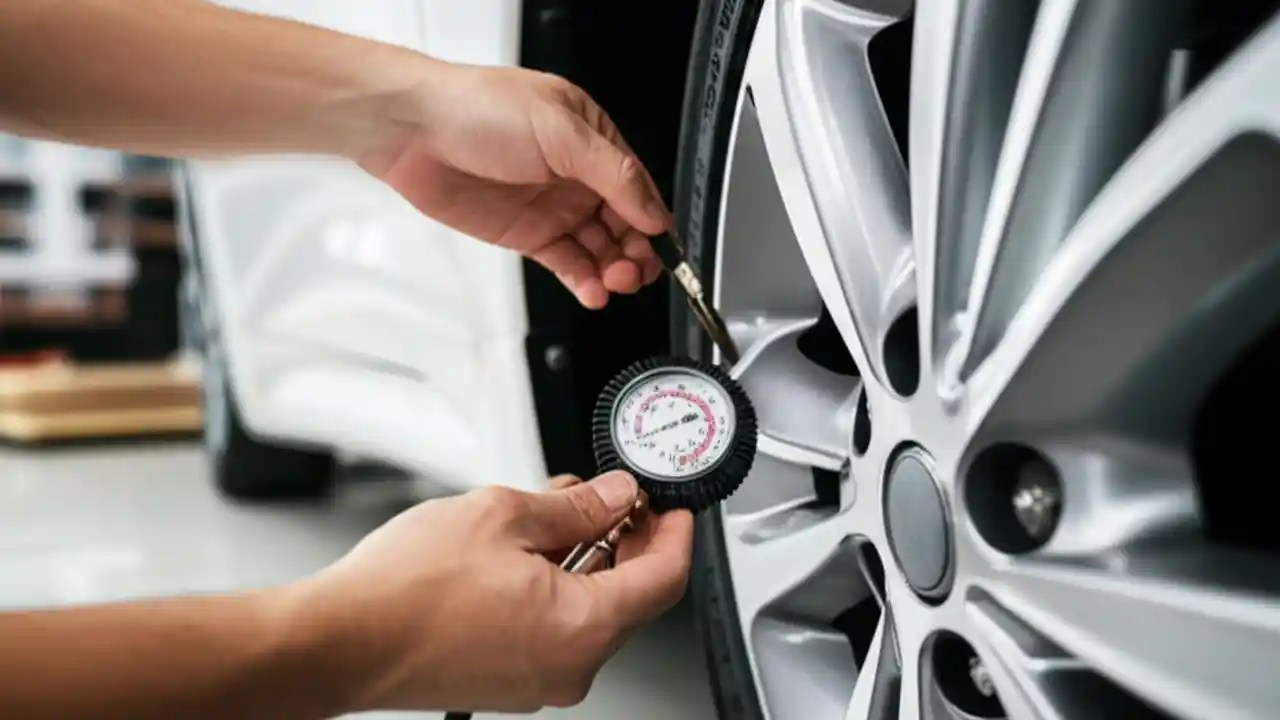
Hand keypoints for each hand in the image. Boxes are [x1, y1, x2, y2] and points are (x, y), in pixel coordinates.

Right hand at [289, 471, 692, 713]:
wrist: (339, 641)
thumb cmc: (405, 591)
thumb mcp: (503, 515)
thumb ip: (576, 506)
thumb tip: (615, 496)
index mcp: (582, 628)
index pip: (665, 578)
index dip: (675, 531)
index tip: (673, 504)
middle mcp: (569, 666)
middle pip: (629, 595)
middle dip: (627, 538)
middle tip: (613, 496)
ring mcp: (538, 680)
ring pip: (589, 608)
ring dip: (586, 558)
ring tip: (558, 511)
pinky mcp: (509, 680)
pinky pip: (555, 627)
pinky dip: (556, 586)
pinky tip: (530, 549)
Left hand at [361, 62, 669, 308]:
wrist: (413, 131)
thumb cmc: (478, 109)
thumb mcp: (561, 132)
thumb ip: (613, 175)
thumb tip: (653, 212)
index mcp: (593, 139)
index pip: (638, 188)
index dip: (653, 222)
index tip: (663, 250)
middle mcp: (577, 174)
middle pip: (625, 224)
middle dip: (637, 253)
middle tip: (634, 273)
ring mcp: (553, 206)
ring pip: (600, 248)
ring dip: (613, 270)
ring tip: (614, 283)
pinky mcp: (528, 235)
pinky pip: (567, 264)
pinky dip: (584, 281)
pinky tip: (594, 291)